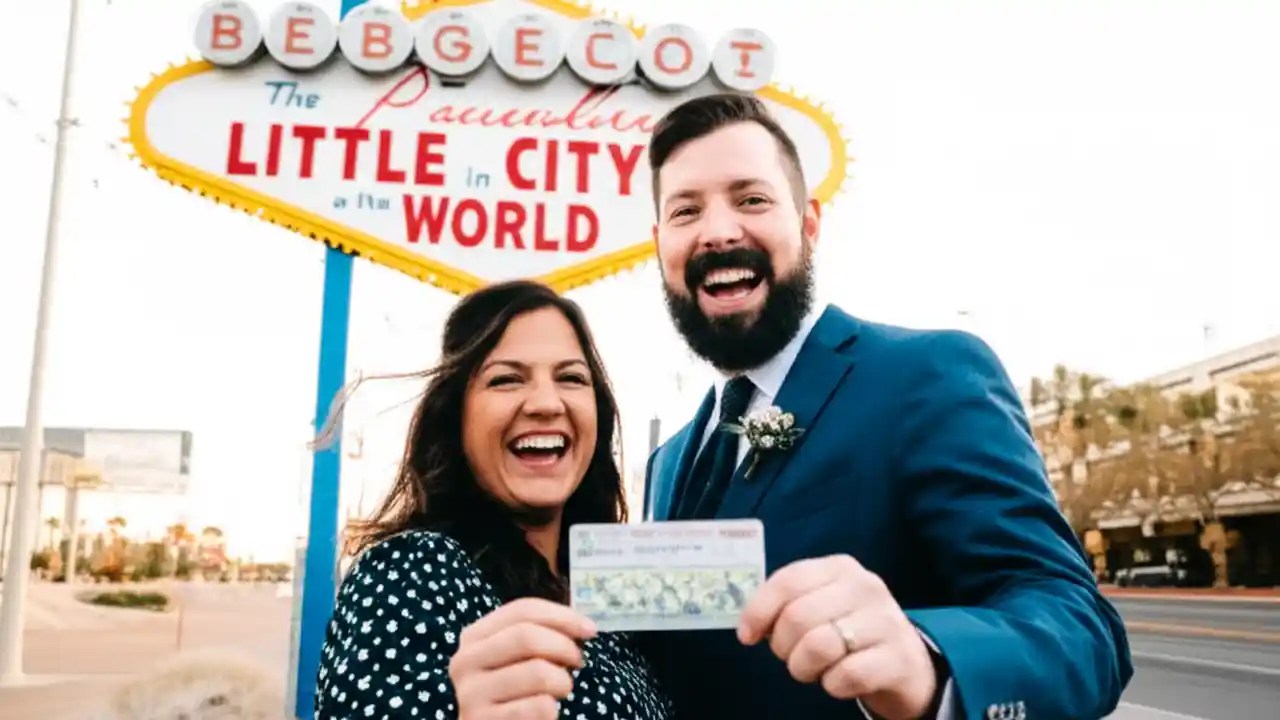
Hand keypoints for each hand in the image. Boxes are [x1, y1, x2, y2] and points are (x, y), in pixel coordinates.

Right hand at [449, 598, 596, 719]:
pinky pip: (539, 707)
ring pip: (537, 673)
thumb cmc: (513, 692)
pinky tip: (545, 712)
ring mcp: (470, 694)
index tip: (590, 629)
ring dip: (562, 682)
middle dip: (564, 647)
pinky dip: (552, 710)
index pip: (521, 610)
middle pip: (526, 637)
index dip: (562, 616)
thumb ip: (540, 635)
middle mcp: (464, 661)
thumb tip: (583, 625)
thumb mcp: (518, 658)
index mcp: (474, 636)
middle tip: (577, 662)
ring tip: (559, 690)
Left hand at [737, 555, 937, 719]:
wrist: (906, 664)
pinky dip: (832, 685)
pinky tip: (839, 680)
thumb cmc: (849, 631)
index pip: (788, 581)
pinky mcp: (897, 659)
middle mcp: (865, 587)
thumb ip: (787, 605)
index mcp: (840, 568)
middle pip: (798, 617)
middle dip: (782, 646)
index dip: (759, 611)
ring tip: (813, 669)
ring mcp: (885, 622)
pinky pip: (844, 676)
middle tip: (791, 656)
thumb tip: (749, 626)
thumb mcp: (821, 606)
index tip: (747, 636)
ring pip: (819, 647)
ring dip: (803, 667)